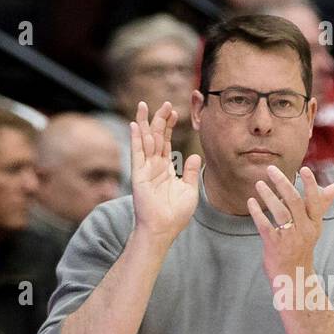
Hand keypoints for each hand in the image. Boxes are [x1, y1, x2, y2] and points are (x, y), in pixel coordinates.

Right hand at [129, 100, 200, 243]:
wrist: (164, 229)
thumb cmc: (176, 214)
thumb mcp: (190, 190)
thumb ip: (192, 172)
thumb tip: (197, 156)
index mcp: (165, 169)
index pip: (166, 142)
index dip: (170, 126)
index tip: (175, 111)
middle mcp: (153, 166)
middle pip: (156, 137)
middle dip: (160, 119)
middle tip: (166, 103)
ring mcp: (145, 170)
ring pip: (145, 141)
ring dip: (145, 123)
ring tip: (144, 105)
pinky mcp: (139, 176)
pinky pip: (137, 154)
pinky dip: (136, 139)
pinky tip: (135, 125)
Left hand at [247, 164, 333, 282]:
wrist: (294, 277)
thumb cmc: (303, 246)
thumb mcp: (315, 226)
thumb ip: (323, 203)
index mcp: (315, 223)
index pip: (315, 200)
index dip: (310, 184)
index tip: (304, 168)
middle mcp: (304, 230)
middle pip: (294, 201)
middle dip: (282, 182)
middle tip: (270, 169)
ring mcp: (289, 238)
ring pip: (279, 212)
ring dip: (268, 195)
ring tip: (259, 183)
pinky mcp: (274, 245)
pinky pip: (264, 225)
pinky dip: (257, 212)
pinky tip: (251, 202)